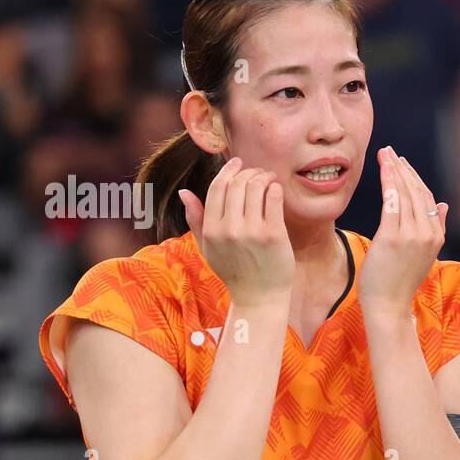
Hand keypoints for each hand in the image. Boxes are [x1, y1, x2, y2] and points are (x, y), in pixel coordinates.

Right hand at [178, 157, 295, 307]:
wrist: (260, 297)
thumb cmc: (234, 271)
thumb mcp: (208, 248)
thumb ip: (195, 219)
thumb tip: (183, 192)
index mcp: (211, 230)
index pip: (217, 188)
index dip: (228, 170)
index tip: (237, 163)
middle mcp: (230, 229)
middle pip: (236, 184)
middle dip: (248, 171)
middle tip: (257, 171)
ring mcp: (252, 231)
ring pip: (255, 187)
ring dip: (263, 176)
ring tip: (268, 178)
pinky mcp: (274, 235)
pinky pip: (273, 198)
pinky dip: (275, 188)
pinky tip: (275, 190)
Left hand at [359, 146, 446, 320]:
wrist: (389, 307)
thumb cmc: (400, 282)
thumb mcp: (424, 255)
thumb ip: (436, 229)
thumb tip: (445, 205)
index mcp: (437, 237)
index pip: (428, 199)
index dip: (414, 178)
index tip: (402, 163)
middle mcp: (428, 234)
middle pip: (417, 192)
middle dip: (403, 168)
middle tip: (390, 151)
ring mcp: (411, 235)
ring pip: (405, 194)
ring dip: (394, 170)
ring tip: (384, 154)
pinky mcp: (392, 237)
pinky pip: (391, 202)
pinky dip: (388, 182)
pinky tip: (383, 168)